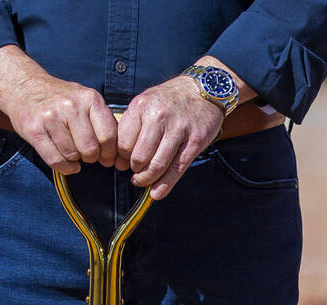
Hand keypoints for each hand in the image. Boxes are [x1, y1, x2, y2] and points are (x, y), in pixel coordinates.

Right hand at [0, 46, 116, 173]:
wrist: (24, 87)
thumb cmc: (61, 101)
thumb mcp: (86, 102)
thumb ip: (103, 123)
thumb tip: (117, 157)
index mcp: (90, 98)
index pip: (109, 137)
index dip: (110, 153)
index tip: (106, 157)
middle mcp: (70, 106)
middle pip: (91, 150)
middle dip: (91, 157)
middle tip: (86, 154)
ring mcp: (50, 116)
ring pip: (72, 156)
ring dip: (74, 159)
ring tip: (71, 149)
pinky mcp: (33, 128)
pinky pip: (55, 160)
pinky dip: (64, 167)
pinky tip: (66, 162)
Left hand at [115, 76, 225, 198]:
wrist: (205, 89)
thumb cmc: (172, 99)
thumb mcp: (148, 101)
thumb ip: (134, 124)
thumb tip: (121, 157)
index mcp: (142, 106)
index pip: (123, 142)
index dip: (122, 158)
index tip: (124, 163)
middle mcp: (159, 117)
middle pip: (139, 157)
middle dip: (135, 171)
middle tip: (135, 174)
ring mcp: (178, 129)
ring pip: (156, 165)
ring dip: (147, 179)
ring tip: (143, 182)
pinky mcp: (195, 141)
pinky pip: (177, 169)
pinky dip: (164, 185)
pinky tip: (156, 193)